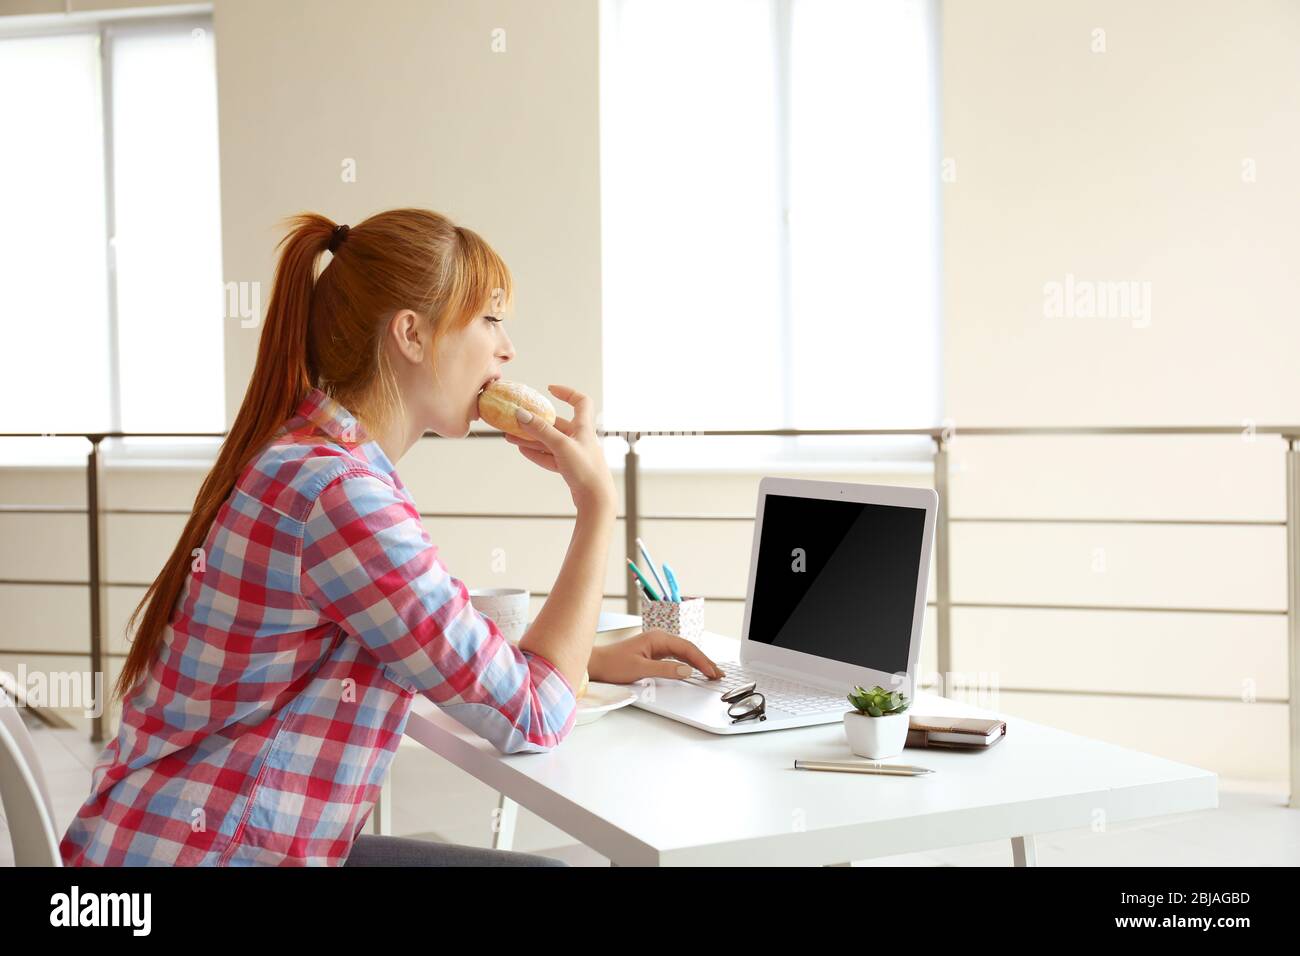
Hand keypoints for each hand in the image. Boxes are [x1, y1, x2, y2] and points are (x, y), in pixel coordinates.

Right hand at [505, 384, 615, 514]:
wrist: (596, 499)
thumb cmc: (586, 470)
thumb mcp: (561, 446)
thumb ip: (541, 430)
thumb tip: (521, 414)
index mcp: (584, 428)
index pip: (581, 402)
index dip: (567, 393)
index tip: (550, 390)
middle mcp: (580, 438)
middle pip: (556, 425)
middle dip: (536, 422)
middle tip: (516, 419)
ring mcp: (574, 454)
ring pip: (549, 442)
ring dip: (531, 438)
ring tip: (510, 437)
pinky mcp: (570, 469)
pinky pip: (550, 457)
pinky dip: (537, 453)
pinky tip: (522, 450)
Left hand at [586, 629, 725, 683]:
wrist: (596, 665)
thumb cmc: (613, 664)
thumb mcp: (640, 669)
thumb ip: (665, 670)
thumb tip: (687, 671)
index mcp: (658, 638)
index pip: (687, 648)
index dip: (701, 661)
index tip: (711, 672)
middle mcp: (659, 639)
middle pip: (688, 649)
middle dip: (704, 661)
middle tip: (718, 674)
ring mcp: (657, 646)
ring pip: (684, 653)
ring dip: (698, 662)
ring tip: (711, 672)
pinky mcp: (654, 653)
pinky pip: (676, 657)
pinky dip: (688, 664)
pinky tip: (695, 670)